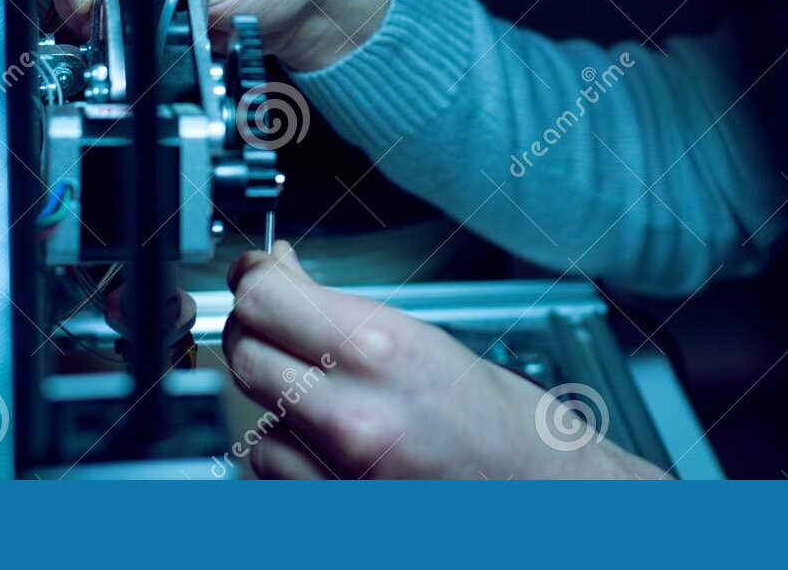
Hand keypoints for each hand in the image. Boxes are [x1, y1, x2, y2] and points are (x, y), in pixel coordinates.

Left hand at [220, 242, 666, 478]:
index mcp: (383, 353)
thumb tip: (279, 273)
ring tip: (319, 394)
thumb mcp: (426, 341)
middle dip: (255, 333)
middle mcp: (352, 414)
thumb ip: (341, 311)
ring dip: (271, 401)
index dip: (252, 281)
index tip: (255, 275)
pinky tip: (325, 442)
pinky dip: (288, 453)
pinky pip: (274, 472)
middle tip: (275, 324)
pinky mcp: (328, 513)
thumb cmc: (502, 426)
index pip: (265, 300)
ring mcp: (336, 473)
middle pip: (246, 354)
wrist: (541, 498)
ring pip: (254, 418)